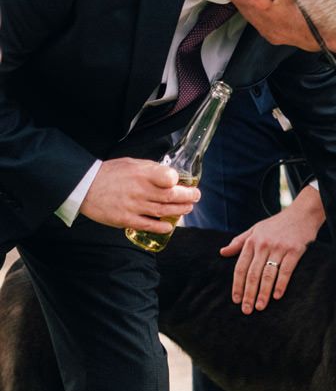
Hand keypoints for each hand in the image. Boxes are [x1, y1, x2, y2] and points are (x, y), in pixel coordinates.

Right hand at [80, 158, 199, 229]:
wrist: (85, 187)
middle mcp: (140, 190)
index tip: (183, 181)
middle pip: (171, 196)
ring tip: (188, 208)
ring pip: (164, 211)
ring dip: (180, 211)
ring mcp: (134, 206)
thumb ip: (151, 169)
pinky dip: (162, 226)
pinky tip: (170, 225)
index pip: (166, 176)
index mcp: (141, 173)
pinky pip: (149, 225)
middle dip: (188, 197)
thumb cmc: (110, 174)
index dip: (178, 180)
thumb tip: (171, 176)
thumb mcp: (131, 163)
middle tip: (195, 196)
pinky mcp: (127, 219)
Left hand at [220, 186, 324, 312]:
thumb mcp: (255, 229)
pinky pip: (286, 270)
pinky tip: (277, 296)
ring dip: (263, 293)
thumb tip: (222, 252)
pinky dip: (281, 284)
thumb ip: (239, 241)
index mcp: (252, 241)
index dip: (237, 284)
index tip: (236, 299)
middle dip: (248, 293)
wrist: (302, 213)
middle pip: (252, 274)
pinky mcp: (294, 250)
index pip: (241, 267)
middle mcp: (264, 245)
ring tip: (260, 307)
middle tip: (246, 310)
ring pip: (268, 274)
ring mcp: (279, 248)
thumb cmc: (278, 223)